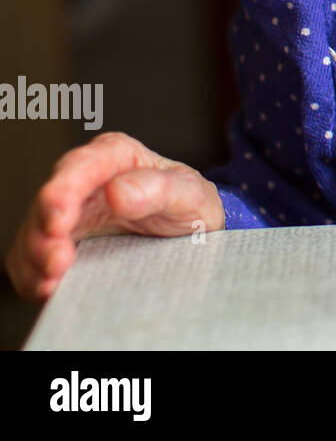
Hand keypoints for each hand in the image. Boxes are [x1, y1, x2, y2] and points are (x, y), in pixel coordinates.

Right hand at [4, 131, 224, 300]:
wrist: (193, 233)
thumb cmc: (189, 204)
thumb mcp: (189, 194)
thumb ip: (160, 188)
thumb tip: (118, 192)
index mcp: (116, 156)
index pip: (84, 164)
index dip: (65, 190)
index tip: (60, 220)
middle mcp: (86, 181)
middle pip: (50, 200)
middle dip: (45, 230)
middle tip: (57, 260)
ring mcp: (69, 213)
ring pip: (35, 231)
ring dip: (36, 257)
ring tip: (52, 280)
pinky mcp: (61, 243)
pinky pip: (34, 259)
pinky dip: (34, 275)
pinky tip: (49, 288)